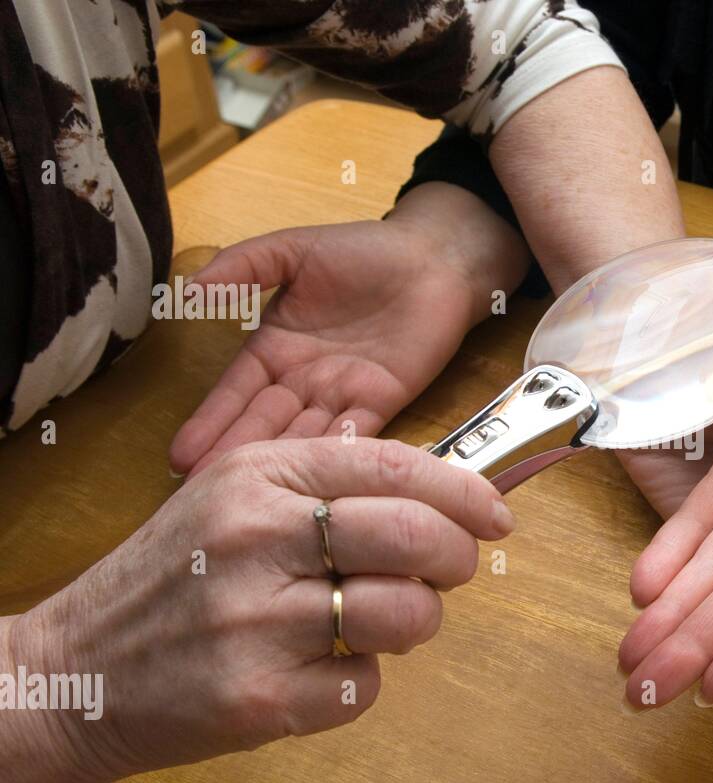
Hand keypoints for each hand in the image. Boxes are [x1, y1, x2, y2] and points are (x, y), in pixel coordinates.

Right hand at [5, 437, 512, 782]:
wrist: (78, 670)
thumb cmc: (174, 579)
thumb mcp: (232, 497)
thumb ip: (324, 484)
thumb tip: (441, 490)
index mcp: (255, 476)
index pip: (393, 466)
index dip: (464, 490)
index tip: (496, 513)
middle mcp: (255, 538)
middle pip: (414, 534)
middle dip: (457, 556)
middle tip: (453, 569)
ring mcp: (256, 621)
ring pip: (407, 613)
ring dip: (415, 622)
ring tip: (377, 620)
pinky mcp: (261, 698)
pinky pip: (367, 685)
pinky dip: (361, 680)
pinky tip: (320, 668)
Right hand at [169, 183, 529, 476]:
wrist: (433, 258)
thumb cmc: (365, 251)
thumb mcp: (292, 251)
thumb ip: (242, 267)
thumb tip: (189, 288)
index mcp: (276, 347)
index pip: (235, 392)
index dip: (210, 422)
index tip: (180, 455)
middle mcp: (304, 378)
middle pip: (264, 425)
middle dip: (235, 459)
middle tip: (204, 497)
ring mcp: (342, 393)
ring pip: (303, 437)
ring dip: (279, 470)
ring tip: (249, 504)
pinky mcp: (383, 400)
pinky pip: (355, 433)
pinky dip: (334, 457)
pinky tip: (311, 482)